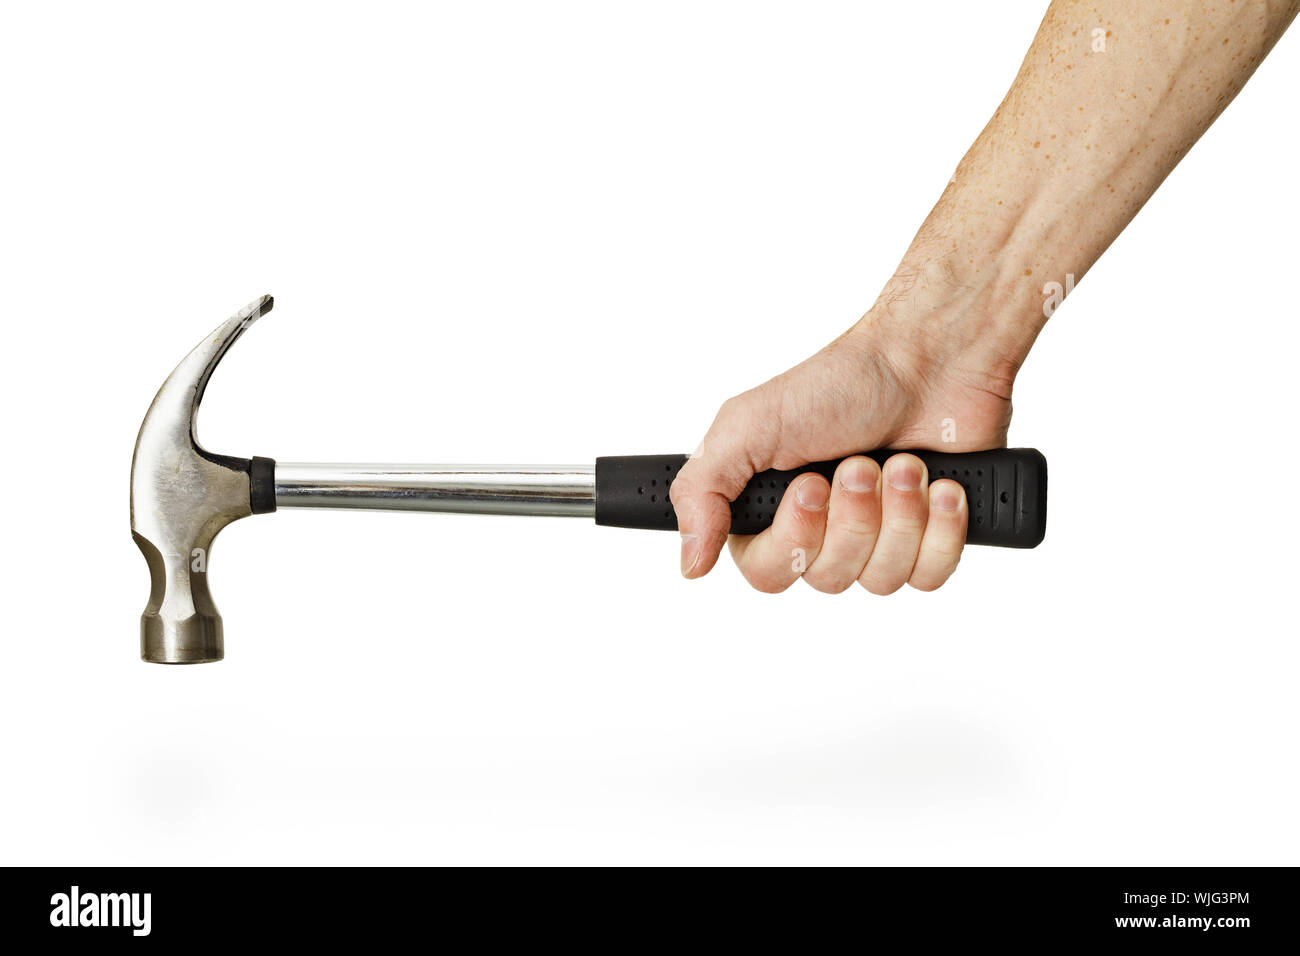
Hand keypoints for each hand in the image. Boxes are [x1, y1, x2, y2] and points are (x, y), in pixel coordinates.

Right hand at [669, 294, 1017, 593]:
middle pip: (829, 578)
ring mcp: (879, 540)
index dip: (795, 538)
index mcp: (771, 510)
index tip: (810, 484)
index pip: (767, 573)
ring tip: (903, 463)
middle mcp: (823, 532)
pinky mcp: (931, 541)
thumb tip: (688, 564)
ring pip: (883, 579)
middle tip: (860, 462)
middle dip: (852, 516)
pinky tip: (940, 484)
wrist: (929, 359)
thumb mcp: (746, 425)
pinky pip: (932, 575)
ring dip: (898, 514)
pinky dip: (940, 527)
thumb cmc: (840, 383)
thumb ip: (701, 493)